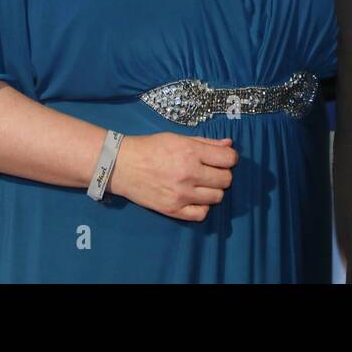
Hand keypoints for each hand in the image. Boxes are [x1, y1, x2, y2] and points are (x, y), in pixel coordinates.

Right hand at [108, 133, 237, 221]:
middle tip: (210, 172)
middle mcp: (189, 173)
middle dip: (222, 174)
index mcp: (191, 152)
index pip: (229, 158)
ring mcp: (182, 194)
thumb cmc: (150, 148)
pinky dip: (202, 207)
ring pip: (217, 197)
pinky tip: (194, 198)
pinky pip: (201, 214)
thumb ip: (205, 142)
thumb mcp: (178, 138)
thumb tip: (229, 144)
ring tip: (200, 185)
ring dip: (213, 190)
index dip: (229, 158)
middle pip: (226, 179)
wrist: (122, 165)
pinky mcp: (173, 210)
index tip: (222, 159)